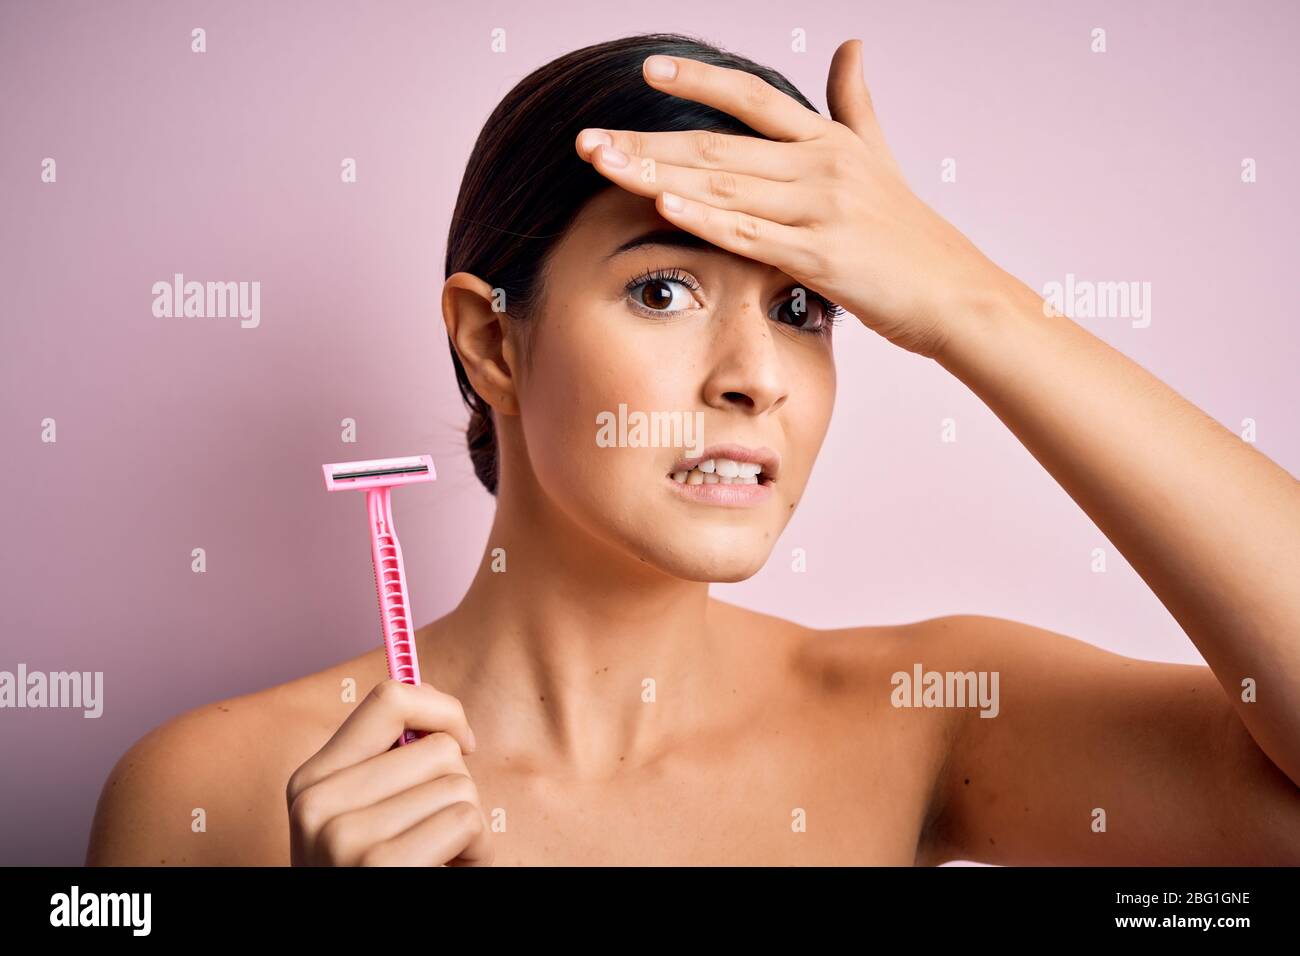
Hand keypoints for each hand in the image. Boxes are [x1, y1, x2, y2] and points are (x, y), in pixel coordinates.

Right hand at [286, 679, 492, 865]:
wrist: (351, 946)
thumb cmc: (379, 877)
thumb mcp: (365, 818)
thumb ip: (389, 764)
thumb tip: (438, 706)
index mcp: (310, 780)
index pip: (388, 698)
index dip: (442, 709)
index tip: (462, 741)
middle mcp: (316, 804)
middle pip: (438, 750)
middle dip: (458, 791)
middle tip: (438, 836)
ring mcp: (342, 838)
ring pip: (459, 786)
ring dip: (470, 828)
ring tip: (440, 860)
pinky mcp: (379, 867)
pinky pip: (466, 822)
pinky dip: (478, 852)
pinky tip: (448, 874)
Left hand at [574, 39, 1008, 358]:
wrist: (953, 293)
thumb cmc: (909, 233)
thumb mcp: (881, 155)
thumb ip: (854, 102)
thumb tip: (850, 43)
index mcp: (828, 141)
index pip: (753, 98)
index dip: (700, 80)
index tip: (646, 72)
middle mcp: (820, 167)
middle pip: (718, 145)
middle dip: (647, 141)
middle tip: (587, 139)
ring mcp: (819, 211)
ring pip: (723, 186)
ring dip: (656, 175)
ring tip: (602, 166)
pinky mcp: (819, 257)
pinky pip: (750, 234)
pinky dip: (704, 219)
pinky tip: (662, 206)